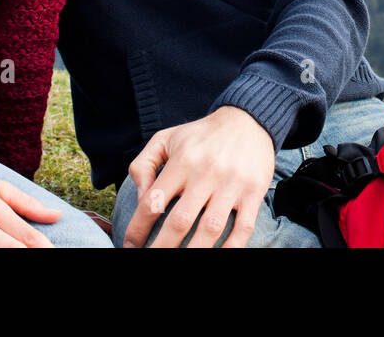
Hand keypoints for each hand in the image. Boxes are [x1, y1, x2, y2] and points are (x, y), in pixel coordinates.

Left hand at [124, 106, 274, 248]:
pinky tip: (217, 256)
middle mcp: (206, 173)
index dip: (138, 229)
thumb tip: (140, 198)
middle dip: (162, 248)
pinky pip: (243, 228)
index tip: (130, 245)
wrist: (248, 120)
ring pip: (210, 229)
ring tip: (181, 263)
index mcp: (182, 161)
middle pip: (180, 221)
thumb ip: (144, 165)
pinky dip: (230, 249)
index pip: (154, 201)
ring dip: (194, 252)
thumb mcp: (166, 138)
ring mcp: (232, 185)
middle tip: (151, 261)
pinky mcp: (253, 193)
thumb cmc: (201, 135)